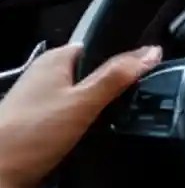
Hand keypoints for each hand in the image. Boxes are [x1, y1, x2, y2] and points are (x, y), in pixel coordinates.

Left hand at [0, 43, 161, 187]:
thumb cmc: (30, 133)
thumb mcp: (83, 101)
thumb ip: (117, 77)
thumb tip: (152, 52)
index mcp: (55, 60)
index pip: (100, 48)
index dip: (124, 61)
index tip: (145, 76)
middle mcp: (46, 77)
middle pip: (94, 77)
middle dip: (113, 91)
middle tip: (132, 105)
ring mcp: (42, 102)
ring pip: (86, 101)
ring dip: (100, 113)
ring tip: (113, 124)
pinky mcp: (42, 126)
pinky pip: (75, 120)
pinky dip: (87, 128)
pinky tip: (93, 139)